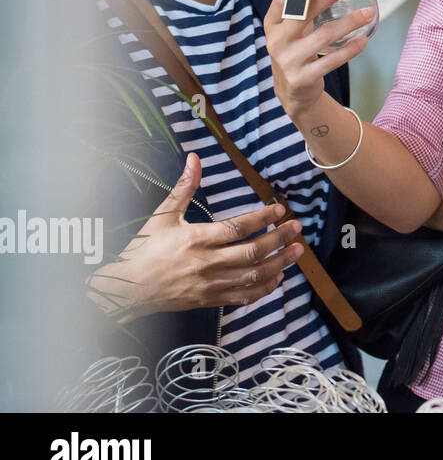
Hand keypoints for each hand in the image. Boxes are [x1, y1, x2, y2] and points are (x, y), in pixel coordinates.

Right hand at [87, 153, 305, 319]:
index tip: (280, 209)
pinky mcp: (211, 300)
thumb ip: (184, 188)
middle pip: (253, 252)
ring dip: (280, 263)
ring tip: (298, 251)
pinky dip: (264, 288)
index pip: (239, 227)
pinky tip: (278, 277)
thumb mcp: (163, 216)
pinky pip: (244, 297)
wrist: (127, 288)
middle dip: (280, 239)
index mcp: (197, 239)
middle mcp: (208, 263)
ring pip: (254, 276)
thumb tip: (195, 158)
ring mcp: (211, 284)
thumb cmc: (144, 249)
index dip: (263, 218)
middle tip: (297, 228)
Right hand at [264, 0, 373, 119]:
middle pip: (304, 13)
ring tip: (369, 13)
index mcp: (273, 24)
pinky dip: (349, 50)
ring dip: (349, 22)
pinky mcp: (303, 78)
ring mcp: (289, 61)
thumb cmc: (297, 48)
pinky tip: (363, 39)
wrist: (293, 92)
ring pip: (322, 36)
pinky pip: (331, 61)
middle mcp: (277, 41)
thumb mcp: (292, 26)